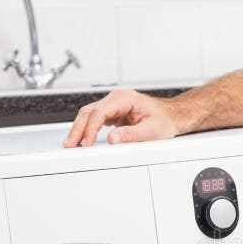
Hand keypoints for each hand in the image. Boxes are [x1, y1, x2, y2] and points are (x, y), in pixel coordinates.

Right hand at [64, 88, 178, 146]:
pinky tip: (82, 139)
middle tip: (70, 145)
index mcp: (126, 98)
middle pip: (90, 111)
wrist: (173, 116)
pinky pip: (96, 119)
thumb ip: (131, 135)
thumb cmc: (165, 120)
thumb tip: (111, 139)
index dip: (91, 128)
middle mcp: (117, 98)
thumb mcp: (151, 130)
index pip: (100, 112)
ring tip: (72, 144)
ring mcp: (114, 104)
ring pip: (90, 114)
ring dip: (80, 129)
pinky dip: (88, 129)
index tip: (86, 143)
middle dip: (78, 128)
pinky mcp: (114, 111)